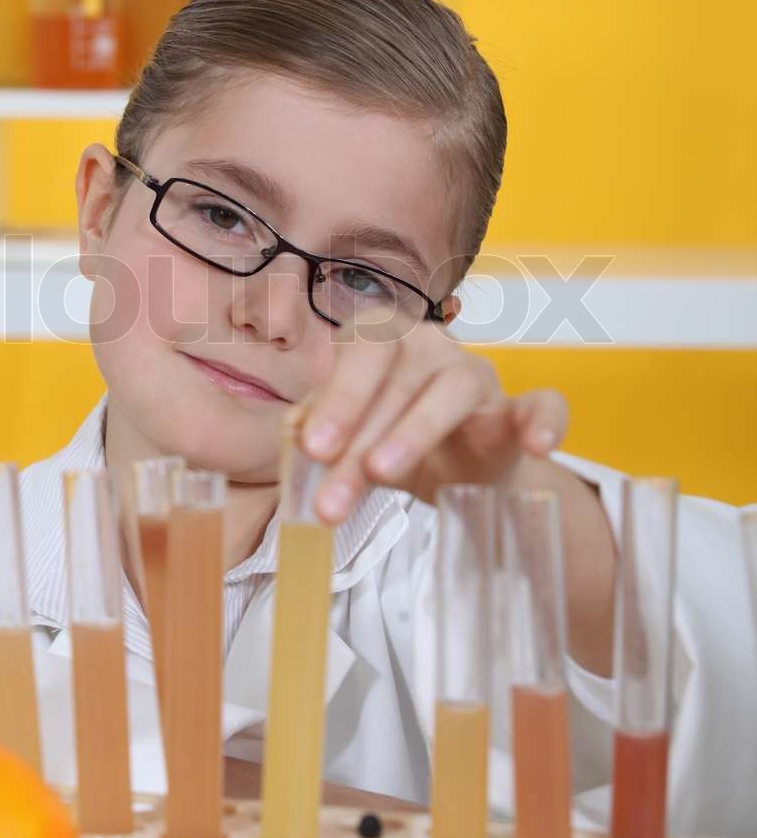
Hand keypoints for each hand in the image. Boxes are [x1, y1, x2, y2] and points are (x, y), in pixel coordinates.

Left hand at [301, 316, 567, 522]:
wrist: (460, 476)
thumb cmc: (392, 444)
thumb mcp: (350, 442)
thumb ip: (321, 432)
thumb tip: (293, 433)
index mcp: (385, 342)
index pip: (360, 350)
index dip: (338, 396)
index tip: (314, 449)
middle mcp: (433, 348)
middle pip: (398, 378)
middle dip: (360, 438)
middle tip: (332, 495)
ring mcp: (480, 377)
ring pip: (454, 389)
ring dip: (415, 429)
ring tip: (384, 475)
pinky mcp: (521, 412)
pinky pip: (544, 404)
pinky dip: (544, 420)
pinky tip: (538, 445)